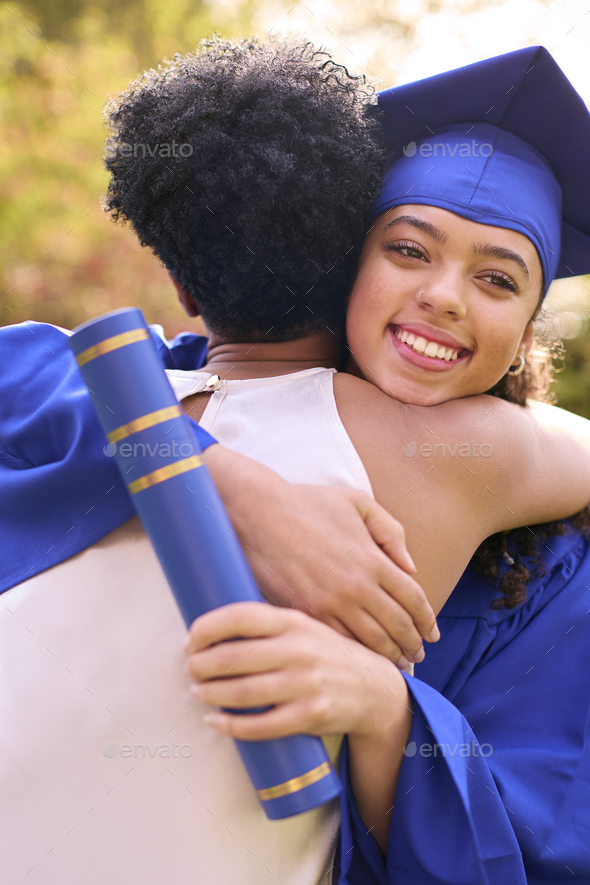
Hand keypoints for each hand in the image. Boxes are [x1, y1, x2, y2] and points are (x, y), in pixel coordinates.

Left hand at [183, 601, 407, 740]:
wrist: (374, 689)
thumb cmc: (326, 655)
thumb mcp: (303, 629)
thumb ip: (267, 627)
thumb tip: (213, 630)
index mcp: (293, 621)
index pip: (240, 617)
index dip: (207, 628)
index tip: (190, 640)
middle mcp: (299, 649)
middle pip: (234, 656)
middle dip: (202, 665)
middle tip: (190, 669)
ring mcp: (306, 684)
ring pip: (242, 692)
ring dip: (210, 693)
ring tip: (197, 692)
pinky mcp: (309, 716)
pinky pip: (260, 725)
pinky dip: (231, 725)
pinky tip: (215, 720)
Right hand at [202, 445, 438, 666]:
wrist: (259, 513)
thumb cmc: (308, 503)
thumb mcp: (358, 502)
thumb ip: (390, 532)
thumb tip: (411, 567)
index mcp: (374, 559)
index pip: (414, 600)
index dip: (427, 621)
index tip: (432, 635)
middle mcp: (357, 586)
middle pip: (398, 626)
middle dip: (412, 645)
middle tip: (417, 657)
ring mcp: (330, 603)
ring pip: (370, 641)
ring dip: (388, 656)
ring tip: (397, 664)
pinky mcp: (305, 613)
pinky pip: (337, 641)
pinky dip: (354, 654)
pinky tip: (360, 660)